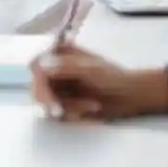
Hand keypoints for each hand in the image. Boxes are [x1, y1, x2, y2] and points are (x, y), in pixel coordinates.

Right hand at [30, 43, 167, 120]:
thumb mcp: (90, 70)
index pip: (38, 62)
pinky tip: (91, 108)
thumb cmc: (113, 78)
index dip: (36, 75)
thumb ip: (65, 67)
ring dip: (67, 107)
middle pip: (37, 85)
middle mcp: (57, 69)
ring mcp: (60, 87)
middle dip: (48, 99)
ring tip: (90, 106)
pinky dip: (74, 113)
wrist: (131, 97)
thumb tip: (41, 65)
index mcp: (62, 54)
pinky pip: (58, 113)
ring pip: (46, 101)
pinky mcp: (65, 104)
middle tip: (57, 111)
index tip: (42, 88)